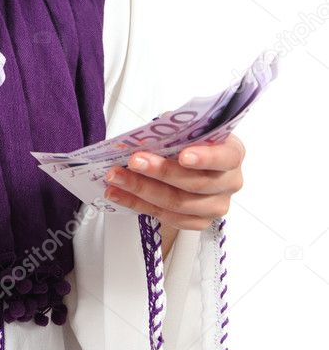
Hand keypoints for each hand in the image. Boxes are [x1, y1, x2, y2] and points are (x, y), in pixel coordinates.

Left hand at [103, 133, 245, 230]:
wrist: (190, 164)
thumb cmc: (190, 140)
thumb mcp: (187, 127)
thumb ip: (177, 127)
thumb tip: (154, 130)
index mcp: (232, 153)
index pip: (226, 157)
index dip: (205, 157)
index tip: (182, 155)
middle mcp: (230, 182)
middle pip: (195, 183)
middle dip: (160, 172)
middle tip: (133, 161)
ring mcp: (215, 206)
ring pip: (177, 203)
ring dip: (142, 189)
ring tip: (117, 177)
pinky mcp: (198, 222)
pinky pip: (166, 217)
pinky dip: (138, 204)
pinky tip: (119, 193)